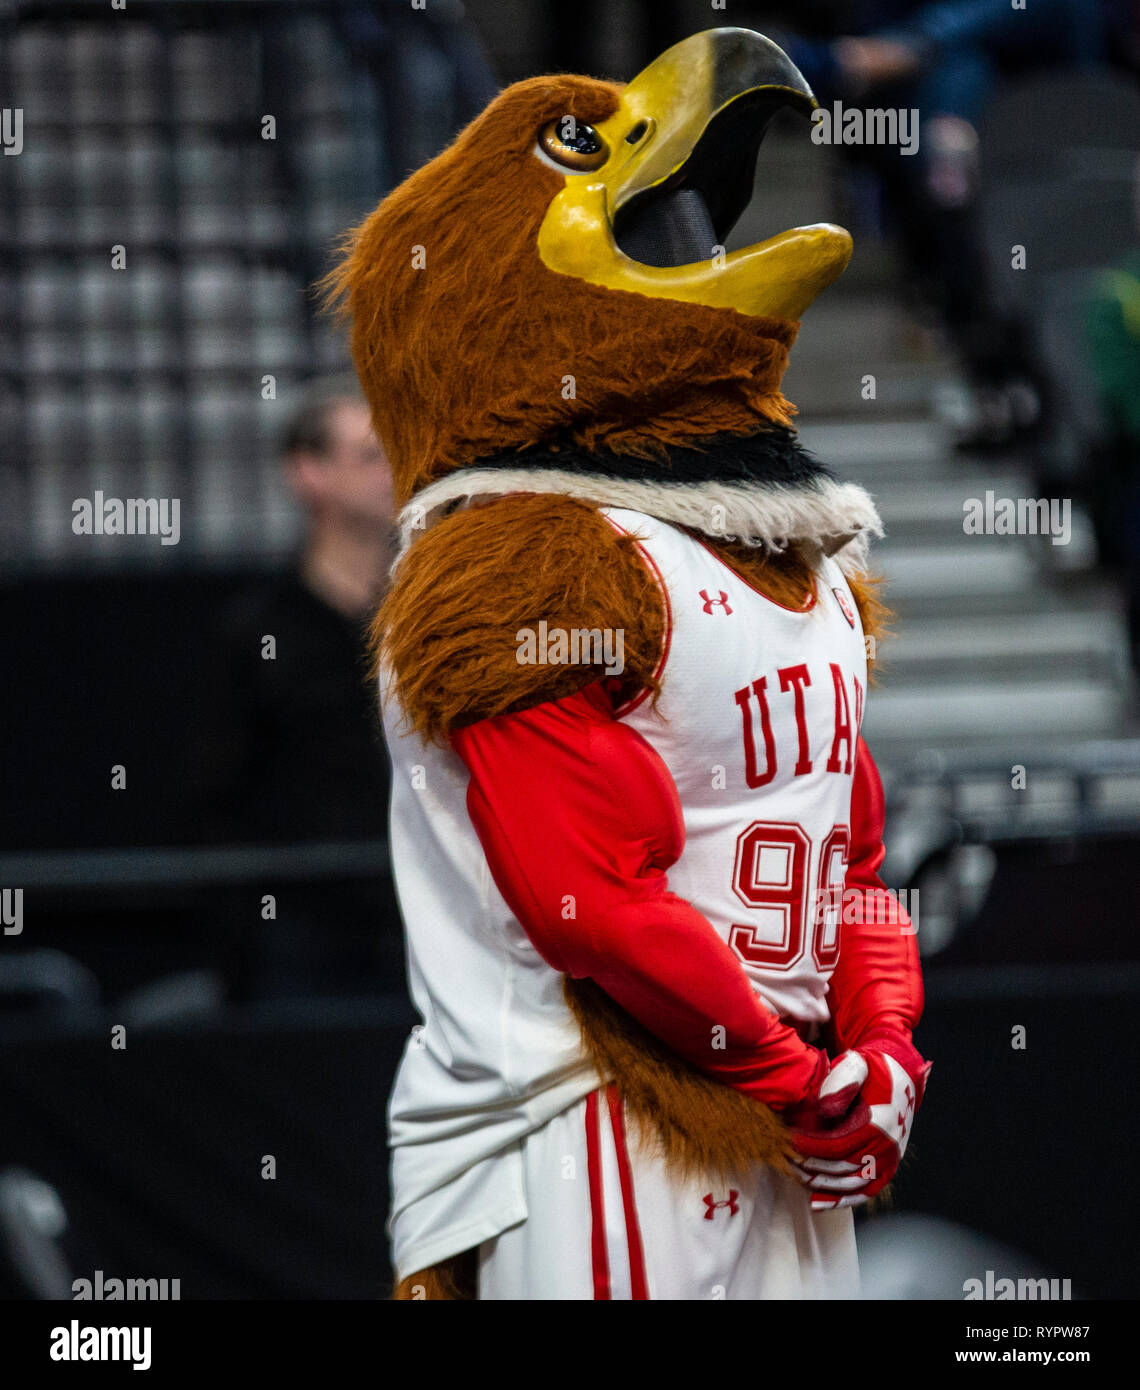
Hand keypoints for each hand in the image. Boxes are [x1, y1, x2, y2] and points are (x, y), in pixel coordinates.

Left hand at [789, 1040, 930, 1210]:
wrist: (900, 1077)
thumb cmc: (872, 1070)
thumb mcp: (855, 1066)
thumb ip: (839, 1083)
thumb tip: (825, 1112)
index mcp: (880, 1123)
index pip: (837, 1145)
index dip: (810, 1147)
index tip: (788, 1141)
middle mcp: (887, 1147)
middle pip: (841, 1168)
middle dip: (810, 1166)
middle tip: (785, 1158)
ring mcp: (889, 1161)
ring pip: (850, 1184)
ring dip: (821, 1184)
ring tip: (796, 1174)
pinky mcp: (887, 1168)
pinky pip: (865, 1192)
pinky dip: (842, 1200)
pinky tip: (818, 1203)